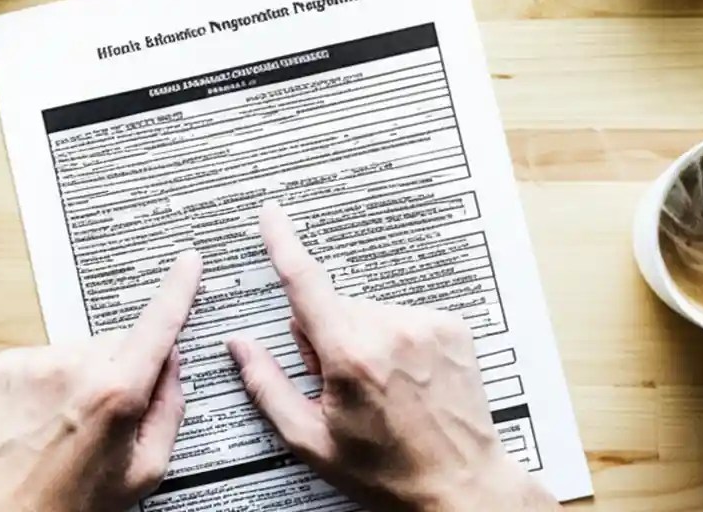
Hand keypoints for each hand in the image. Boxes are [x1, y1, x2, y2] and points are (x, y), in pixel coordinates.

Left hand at [0, 251, 202, 511]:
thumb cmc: (67, 505)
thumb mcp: (143, 472)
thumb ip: (169, 411)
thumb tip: (171, 367)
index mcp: (115, 394)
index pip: (157, 327)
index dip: (178, 290)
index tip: (189, 263)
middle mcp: (73, 367)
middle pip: (120, 344)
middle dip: (124, 370)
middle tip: (108, 420)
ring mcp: (35, 362)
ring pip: (82, 351)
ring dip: (85, 377)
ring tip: (68, 426)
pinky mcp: (6, 364)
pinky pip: (47, 358)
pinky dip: (52, 381)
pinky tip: (43, 419)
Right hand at [226, 203, 558, 511]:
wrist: (461, 485)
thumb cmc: (389, 473)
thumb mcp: (313, 442)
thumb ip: (268, 387)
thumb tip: (241, 347)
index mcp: (351, 357)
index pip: (305, 285)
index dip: (283, 244)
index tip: (271, 216)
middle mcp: (391, 331)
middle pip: (334, 308)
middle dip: (326, 338)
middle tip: (343, 388)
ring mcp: (426, 325)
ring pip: (368, 312)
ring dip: (363, 339)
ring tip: (382, 389)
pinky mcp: (450, 326)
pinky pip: (402, 317)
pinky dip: (395, 341)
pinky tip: (406, 379)